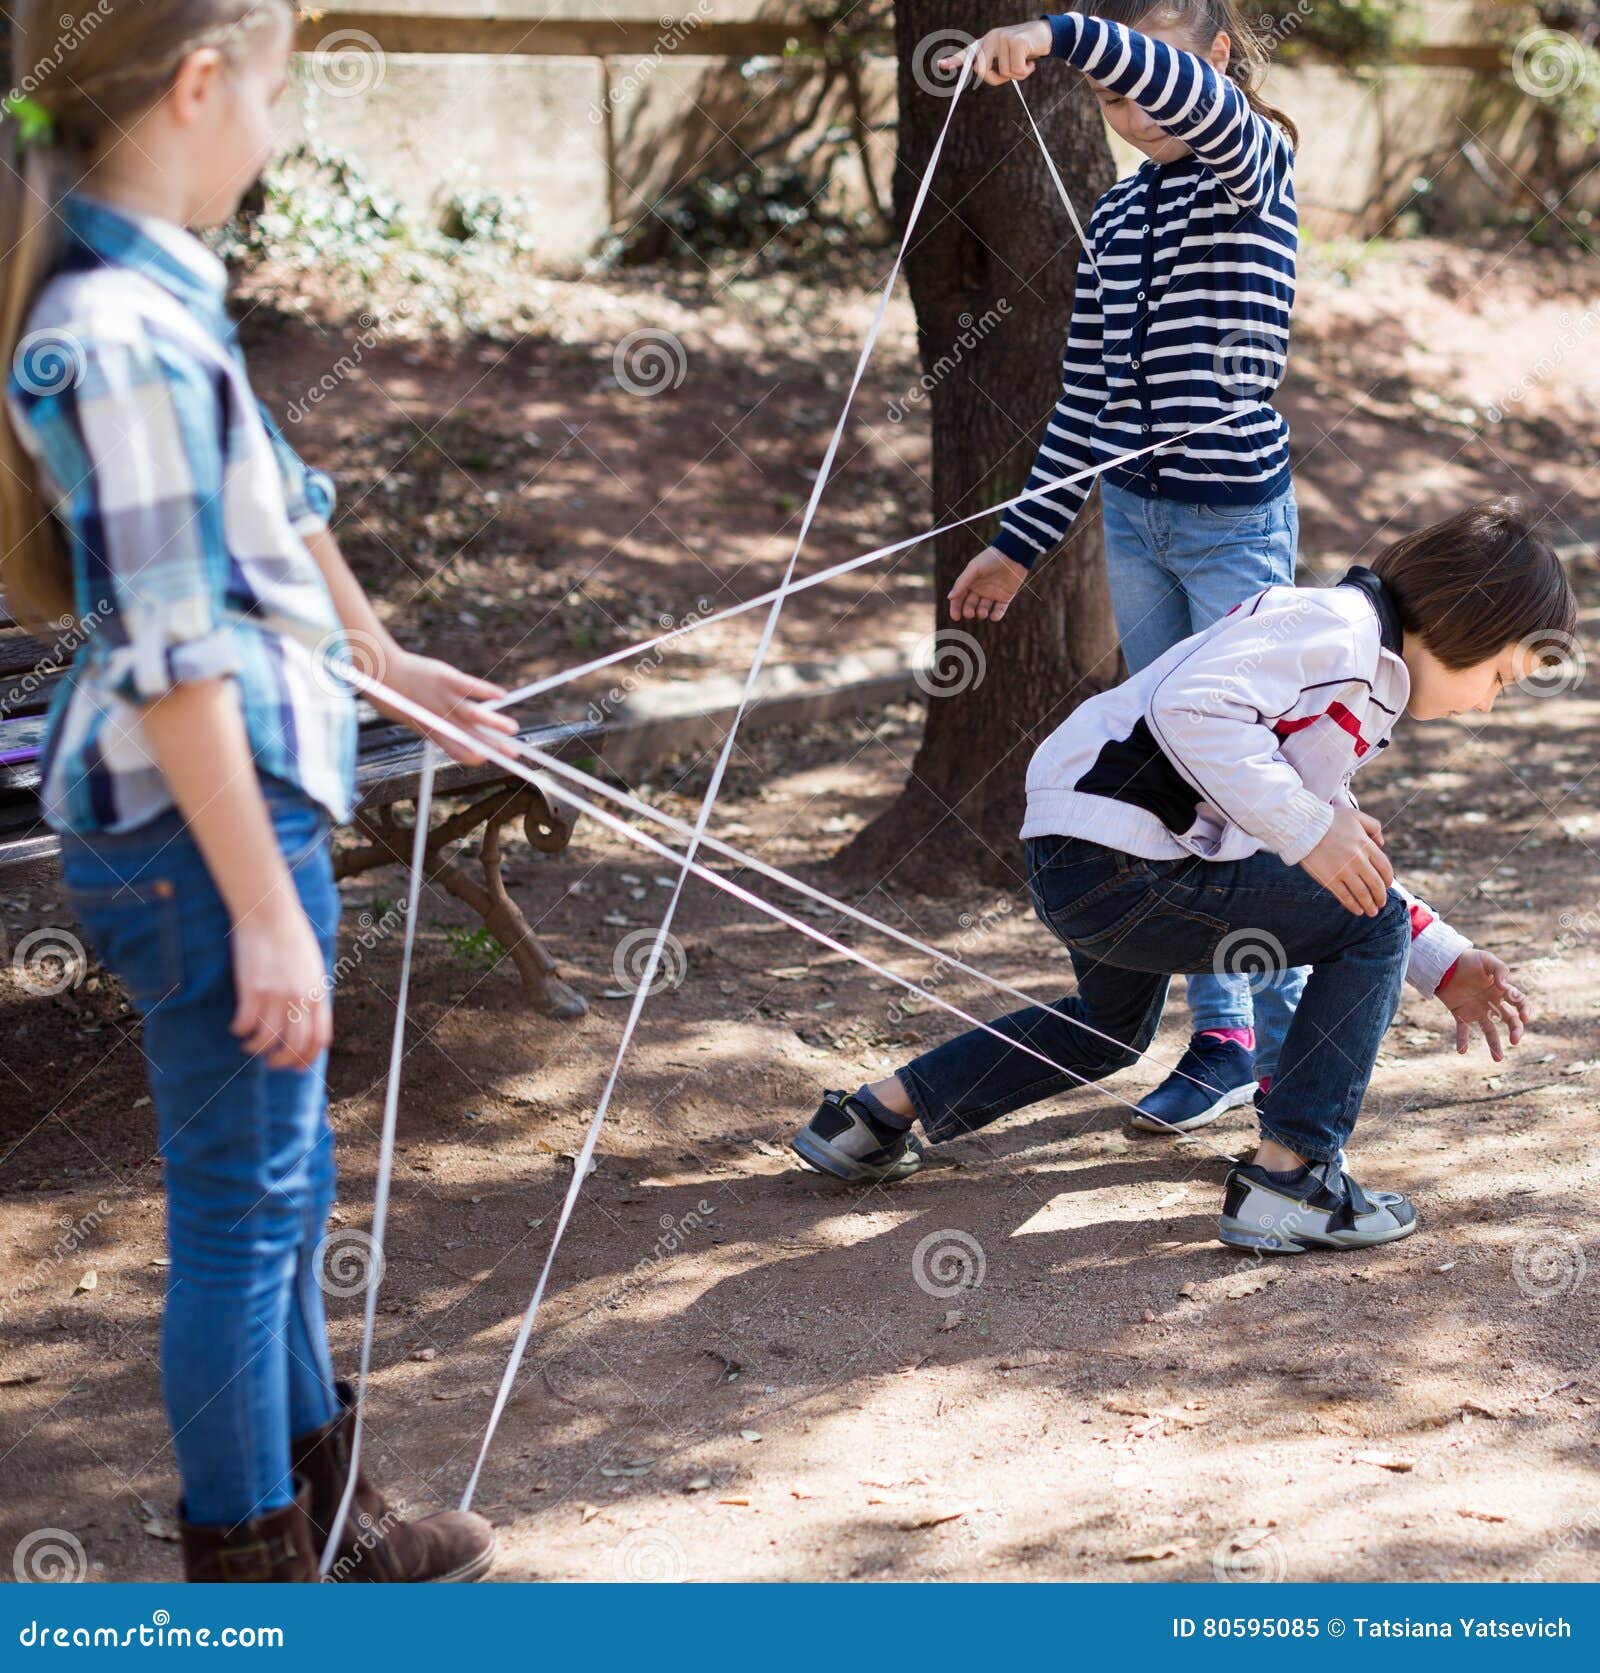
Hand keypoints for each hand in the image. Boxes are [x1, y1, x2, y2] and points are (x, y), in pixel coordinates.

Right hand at [231, 900, 331, 1069]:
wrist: (270, 913)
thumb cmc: (291, 938)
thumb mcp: (312, 968)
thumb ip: (311, 993)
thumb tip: (307, 1019)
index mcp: (318, 994)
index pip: (319, 1039)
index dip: (307, 1058)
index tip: (296, 1066)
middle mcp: (300, 998)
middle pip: (295, 1046)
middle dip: (282, 1061)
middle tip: (270, 1062)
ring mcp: (277, 995)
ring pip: (267, 1040)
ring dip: (257, 1049)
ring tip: (250, 1045)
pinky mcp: (253, 989)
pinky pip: (245, 1023)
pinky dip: (240, 1031)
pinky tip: (237, 1028)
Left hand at [373, 648, 518, 765]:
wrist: (382, 672)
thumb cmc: (399, 697)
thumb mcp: (415, 717)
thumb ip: (437, 726)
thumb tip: (462, 732)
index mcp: (432, 731)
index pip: (459, 752)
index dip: (477, 757)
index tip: (491, 757)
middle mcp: (440, 717)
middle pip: (472, 738)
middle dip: (494, 747)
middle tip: (512, 754)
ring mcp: (443, 698)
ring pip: (473, 715)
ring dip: (495, 724)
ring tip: (513, 729)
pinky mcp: (446, 678)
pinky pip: (471, 687)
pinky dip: (487, 692)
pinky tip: (502, 696)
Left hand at [938, 21, 1052, 85]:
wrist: (1045, 35)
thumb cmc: (1025, 51)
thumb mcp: (1007, 59)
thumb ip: (994, 67)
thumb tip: (979, 72)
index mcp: (986, 43)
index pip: (968, 54)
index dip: (954, 61)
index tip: (940, 66)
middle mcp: (991, 38)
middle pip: (981, 70)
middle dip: (996, 79)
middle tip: (1012, 73)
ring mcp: (1002, 38)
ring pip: (1003, 73)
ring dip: (1018, 74)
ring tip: (1025, 62)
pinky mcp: (1015, 41)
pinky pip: (1016, 70)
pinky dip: (1026, 71)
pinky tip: (1032, 61)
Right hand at [948, 546, 1027, 621]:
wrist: (1013, 554)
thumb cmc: (991, 559)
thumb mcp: (974, 569)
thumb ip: (961, 583)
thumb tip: (949, 598)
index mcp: (970, 582)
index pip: (959, 598)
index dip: (955, 608)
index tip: (955, 617)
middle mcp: (980, 589)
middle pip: (970, 605)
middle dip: (968, 611)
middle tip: (970, 613)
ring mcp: (993, 594)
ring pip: (983, 609)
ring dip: (981, 613)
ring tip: (982, 613)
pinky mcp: (1005, 597)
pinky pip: (999, 610)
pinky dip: (996, 615)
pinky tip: (993, 617)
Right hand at [1299, 806, 1393, 915]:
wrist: (1303, 826)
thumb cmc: (1329, 819)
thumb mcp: (1356, 816)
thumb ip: (1374, 827)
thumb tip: (1381, 843)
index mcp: (1366, 845)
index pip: (1385, 868)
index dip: (1388, 880)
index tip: (1386, 887)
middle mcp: (1359, 860)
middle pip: (1376, 884)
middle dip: (1380, 897)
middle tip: (1380, 904)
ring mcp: (1344, 871)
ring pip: (1362, 893)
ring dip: (1369, 905)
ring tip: (1371, 912)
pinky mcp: (1329, 879)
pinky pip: (1344, 896)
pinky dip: (1353, 905)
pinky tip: (1357, 910)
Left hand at [1436, 949, 1528, 1060]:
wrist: (1444, 963)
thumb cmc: (1468, 959)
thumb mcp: (1486, 959)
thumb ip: (1500, 970)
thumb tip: (1505, 986)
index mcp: (1502, 990)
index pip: (1520, 1003)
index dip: (1525, 1010)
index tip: (1524, 1017)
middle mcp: (1492, 1003)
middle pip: (1510, 1020)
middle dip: (1516, 1030)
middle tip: (1515, 1040)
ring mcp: (1477, 1010)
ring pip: (1489, 1030)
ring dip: (1494, 1045)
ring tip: (1498, 1059)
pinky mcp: (1460, 1013)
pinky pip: (1462, 1030)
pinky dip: (1462, 1040)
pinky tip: (1462, 1050)